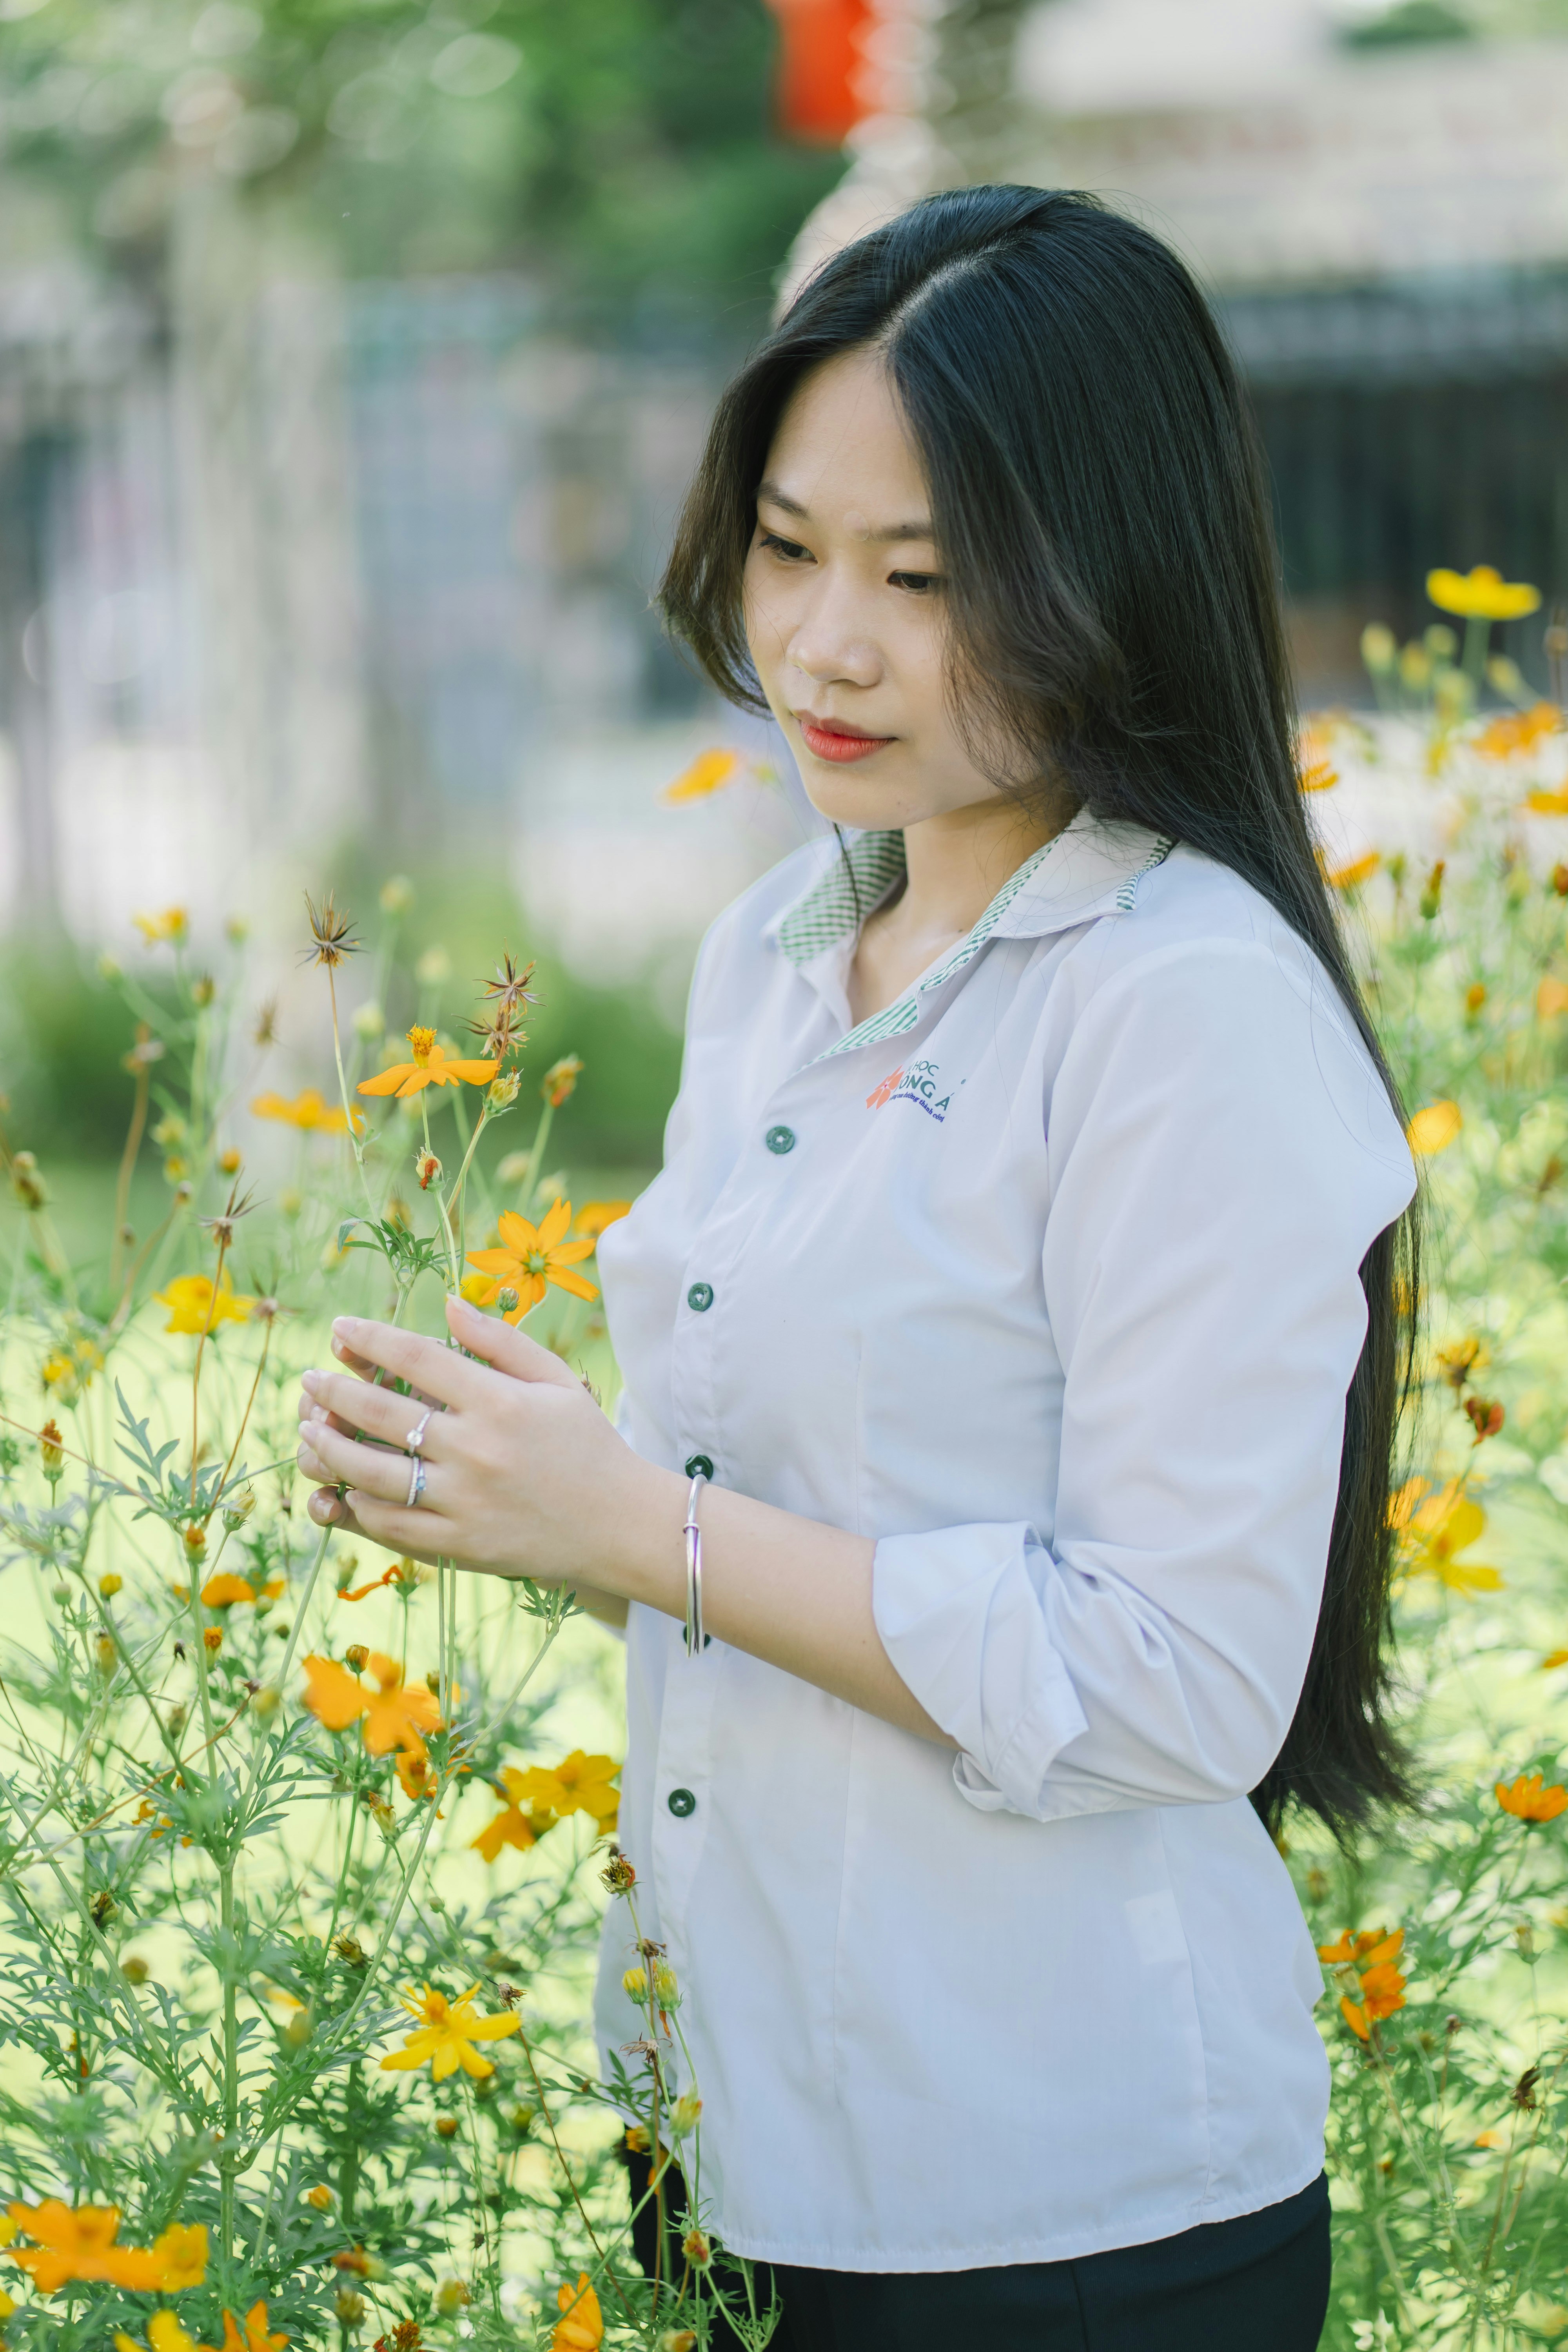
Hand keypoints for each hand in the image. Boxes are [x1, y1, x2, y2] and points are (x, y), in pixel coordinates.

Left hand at [295, 1296, 667, 1586]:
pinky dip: (357, 1505)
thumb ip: (500, 1340)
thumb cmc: (588, 1443)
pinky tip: (341, 1486)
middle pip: (381, 1413)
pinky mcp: (459, 1544)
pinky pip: (391, 1524)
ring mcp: (464, 1501)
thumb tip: (445, 1306)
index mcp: (499, 1401)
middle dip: (333, 1391)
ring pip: (372, 1472)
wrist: (619, 1523)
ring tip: (307, 1430)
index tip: (339, 1329)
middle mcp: (476, 1449)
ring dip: (329, 1448)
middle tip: (308, 1380)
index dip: (369, 1339)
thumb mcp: (555, 1380)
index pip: (416, 1358)